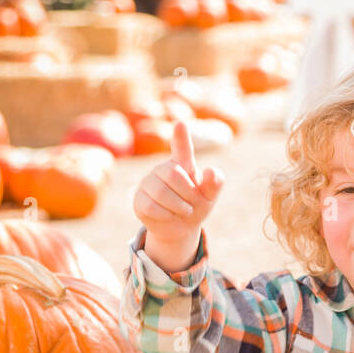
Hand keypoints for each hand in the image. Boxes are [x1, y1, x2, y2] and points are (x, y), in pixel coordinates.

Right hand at [134, 120, 224, 273]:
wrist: (179, 228)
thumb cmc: (195, 205)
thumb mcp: (209, 197)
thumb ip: (214, 184)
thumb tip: (213, 171)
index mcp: (182, 163)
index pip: (181, 147)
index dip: (181, 136)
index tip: (181, 124)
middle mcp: (162, 168)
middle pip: (173, 174)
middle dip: (188, 193)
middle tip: (192, 204)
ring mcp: (147, 182)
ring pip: (161, 192)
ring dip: (178, 207)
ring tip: (183, 210)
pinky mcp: (138, 199)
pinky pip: (151, 206)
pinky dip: (166, 216)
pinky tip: (169, 216)